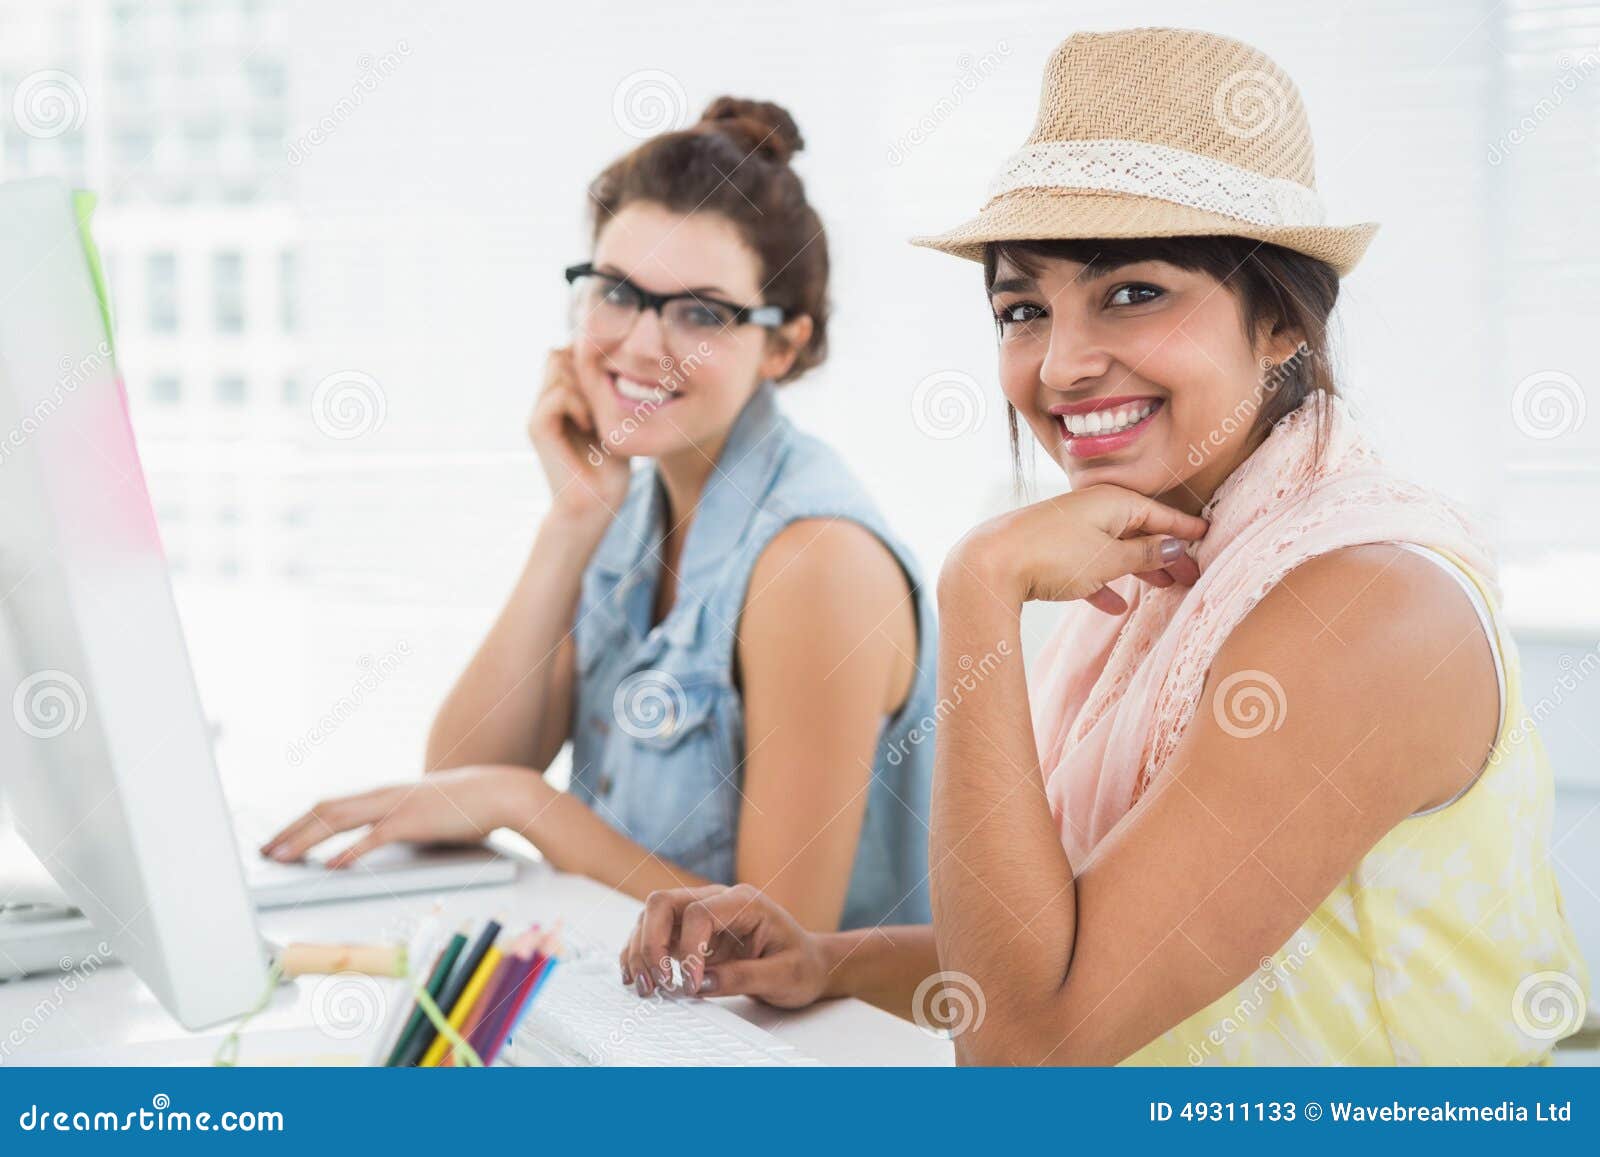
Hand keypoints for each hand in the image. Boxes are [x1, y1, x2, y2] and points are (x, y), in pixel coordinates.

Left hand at [259, 765, 545, 867]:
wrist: (501, 792)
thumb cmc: (466, 805)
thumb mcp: (425, 812)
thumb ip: (400, 822)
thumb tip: (381, 839)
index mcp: (384, 794)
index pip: (331, 805)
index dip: (300, 822)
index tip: (278, 838)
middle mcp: (383, 795)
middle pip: (324, 810)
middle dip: (290, 831)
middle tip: (263, 851)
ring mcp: (397, 806)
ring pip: (338, 820)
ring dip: (305, 839)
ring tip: (280, 856)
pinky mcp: (413, 821)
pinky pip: (373, 837)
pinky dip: (348, 852)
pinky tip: (331, 866)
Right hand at [528, 346, 630, 522]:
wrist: (594, 507)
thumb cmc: (611, 470)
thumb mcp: (615, 422)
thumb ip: (608, 393)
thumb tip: (620, 362)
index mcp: (561, 399)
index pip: (567, 351)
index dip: (590, 357)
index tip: (615, 384)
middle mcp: (546, 402)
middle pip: (560, 353)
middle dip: (587, 366)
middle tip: (607, 399)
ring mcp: (539, 413)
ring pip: (557, 364)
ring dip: (585, 384)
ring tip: (599, 415)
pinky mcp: (537, 428)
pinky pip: (557, 393)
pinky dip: (578, 403)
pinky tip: (590, 425)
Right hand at [618, 884, 829, 1008]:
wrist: (807, 965)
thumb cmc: (800, 965)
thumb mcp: (784, 976)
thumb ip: (744, 978)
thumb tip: (701, 984)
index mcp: (744, 902)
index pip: (698, 913)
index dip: (688, 950)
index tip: (692, 986)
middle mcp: (716, 900)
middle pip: (663, 903)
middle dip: (650, 944)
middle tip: (658, 984)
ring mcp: (698, 914)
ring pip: (651, 918)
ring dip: (641, 952)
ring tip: (647, 988)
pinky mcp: (688, 933)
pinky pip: (652, 935)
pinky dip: (640, 955)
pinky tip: (638, 978)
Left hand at [947, 483, 1208, 614]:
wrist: (990, 563)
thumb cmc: (1054, 556)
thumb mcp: (1109, 558)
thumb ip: (1145, 553)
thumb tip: (1175, 545)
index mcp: (1113, 501)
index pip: (1161, 515)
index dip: (1186, 530)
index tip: (1210, 539)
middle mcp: (1093, 508)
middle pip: (1140, 531)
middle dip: (1166, 554)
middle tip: (1192, 577)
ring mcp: (1071, 529)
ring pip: (1115, 548)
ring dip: (1139, 568)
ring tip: (1163, 589)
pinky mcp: (1052, 551)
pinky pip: (1088, 566)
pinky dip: (1104, 582)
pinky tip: (1115, 606)